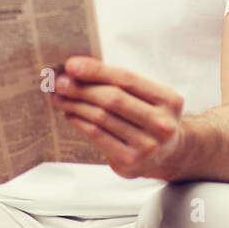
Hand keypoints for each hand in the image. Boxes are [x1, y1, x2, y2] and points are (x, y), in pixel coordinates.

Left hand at [50, 56, 186, 180]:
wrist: (169, 153)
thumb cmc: (149, 115)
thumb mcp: (147, 96)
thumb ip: (120, 82)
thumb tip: (78, 69)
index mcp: (168, 99)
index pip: (126, 79)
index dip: (96, 70)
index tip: (71, 65)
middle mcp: (162, 123)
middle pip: (113, 99)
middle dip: (81, 88)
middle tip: (59, 82)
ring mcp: (148, 146)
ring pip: (102, 118)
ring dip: (76, 104)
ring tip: (59, 96)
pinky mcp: (131, 162)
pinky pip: (98, 136)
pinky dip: (80, 122)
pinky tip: (70, 113)